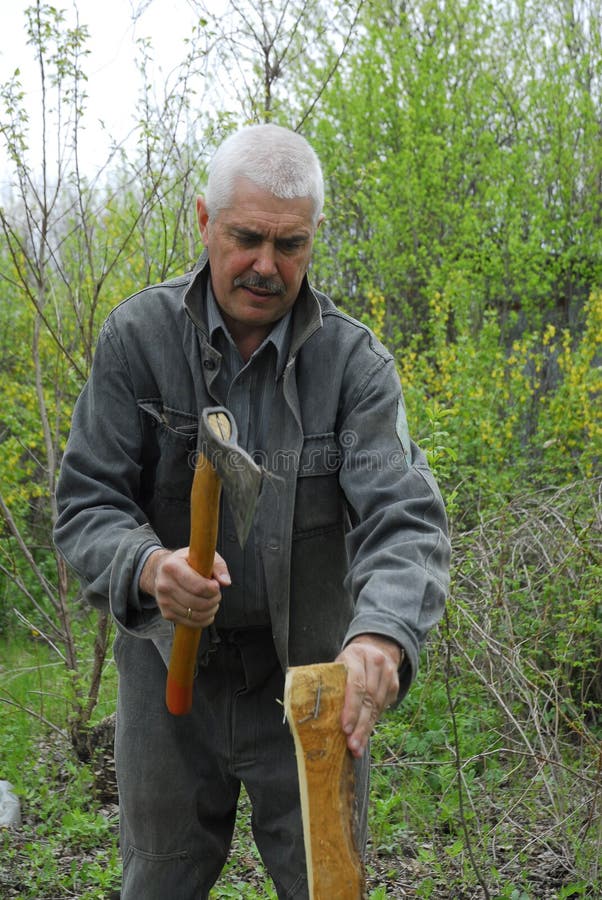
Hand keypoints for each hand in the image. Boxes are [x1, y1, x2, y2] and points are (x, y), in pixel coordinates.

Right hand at [140, 548, 230, 627]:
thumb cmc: (188, 562)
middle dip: (213, 600)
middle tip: (217, 594)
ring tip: (213, 602)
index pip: (197, 586)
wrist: (164, 570)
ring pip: (194, 615)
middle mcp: (164, 584)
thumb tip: (225, 582)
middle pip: (196, 602)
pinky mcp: (166, 613)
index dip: (212, 589)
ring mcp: (163, 601)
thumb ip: (218, 567)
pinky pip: (189, 623)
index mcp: (172, 567)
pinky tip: (207, 611)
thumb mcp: (203, 556)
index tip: (216, 585)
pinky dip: (203, 620)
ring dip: (210, 611)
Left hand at [336, 635, 401, 758]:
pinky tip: (364, 737)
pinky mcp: (395, 685)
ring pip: (377, 706)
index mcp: (356, 655)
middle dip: (359, 724)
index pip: (355, 684)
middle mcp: (376, 663)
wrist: (375, 648)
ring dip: (366, 729)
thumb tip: (318, 713)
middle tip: (351, 744)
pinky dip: (372, 723)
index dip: (351, 708)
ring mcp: (388, 674)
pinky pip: (383, 708)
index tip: (345, 727)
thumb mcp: (339, 664)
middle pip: (368, 699)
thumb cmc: (349, 662)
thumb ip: (333, 683)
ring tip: (357, 747)